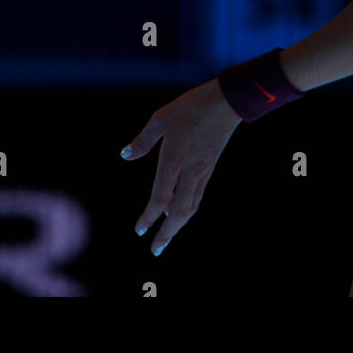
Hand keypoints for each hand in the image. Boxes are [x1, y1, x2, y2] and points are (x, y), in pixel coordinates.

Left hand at [121, 78, 240, 255]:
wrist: (227, 102)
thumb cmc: (191, 107)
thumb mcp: (161, 118)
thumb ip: (143, 140)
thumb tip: (125, 156)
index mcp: (174, 160)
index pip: (159, 198)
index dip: (148, 217)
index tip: (139, 231)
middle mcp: (189, 171)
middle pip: (179, 212)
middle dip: (166, 234)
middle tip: (156, 251)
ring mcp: (203, 171)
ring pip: (191, 207)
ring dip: (178, 225)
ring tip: (167, 236)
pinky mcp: (210, 167)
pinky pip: (198, 195)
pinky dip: (188, 209)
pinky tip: (180, 210)